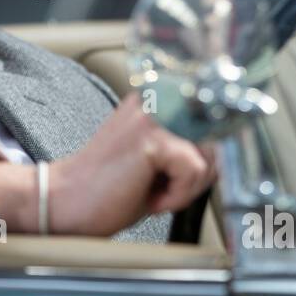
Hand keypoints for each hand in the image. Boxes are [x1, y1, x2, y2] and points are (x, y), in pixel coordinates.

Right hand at [0, 94, 216, 235]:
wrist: (65, 201)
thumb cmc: (108, 186)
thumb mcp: (156, 157)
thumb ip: (188, 142)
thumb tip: (229, 147)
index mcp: (157, 95)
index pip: (214, 111)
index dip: (214, 144)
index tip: (198, 166)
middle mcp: (157, 97)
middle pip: (217, 135)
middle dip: (200, 171)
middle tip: (164, 186)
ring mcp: (154, 115)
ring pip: (210, 155)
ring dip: (187, 184)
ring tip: (153, 189)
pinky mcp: (152, 139)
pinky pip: (194, 171)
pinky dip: (177, 195)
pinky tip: (149, 197)